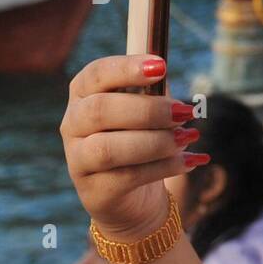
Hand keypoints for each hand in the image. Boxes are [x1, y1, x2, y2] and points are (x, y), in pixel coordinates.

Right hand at [60, 55, 206, 239]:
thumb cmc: (140, 140)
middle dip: (148, 110)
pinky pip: (128, 176)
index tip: (161, 67)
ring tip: (189, 138)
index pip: (95, 74)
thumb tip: (166, 72)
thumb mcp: (148, 111)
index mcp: (84, 95)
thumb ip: (154, 91)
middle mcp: (73, 125)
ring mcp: (78, 160)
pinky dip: (164, 166)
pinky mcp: (94, 191)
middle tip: (185, 112)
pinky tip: (189, 160)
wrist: (135, 197)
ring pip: (109, 148)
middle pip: (99, 110)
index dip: (126, 68)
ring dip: (156, 141)